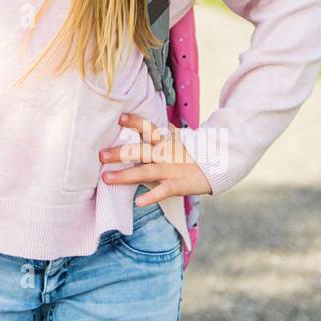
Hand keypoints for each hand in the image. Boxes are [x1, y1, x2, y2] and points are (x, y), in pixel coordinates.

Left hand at [98, 111, 212, 204]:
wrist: (218, 165)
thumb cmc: (190, 151)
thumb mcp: (177, 136)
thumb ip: (160, 130)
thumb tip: (139, 120)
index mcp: (165, 139)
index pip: (149, 127)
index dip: (135, 122)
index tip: (120, 118)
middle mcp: (166, 152)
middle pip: (140, 150)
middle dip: (120, 153)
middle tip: (101, 156)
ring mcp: (171, 169)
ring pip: (146, 171)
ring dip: (126, 175)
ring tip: (107, 178)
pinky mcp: (178, 185)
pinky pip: (163, 191)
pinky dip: (151, 196)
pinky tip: (138, 202)